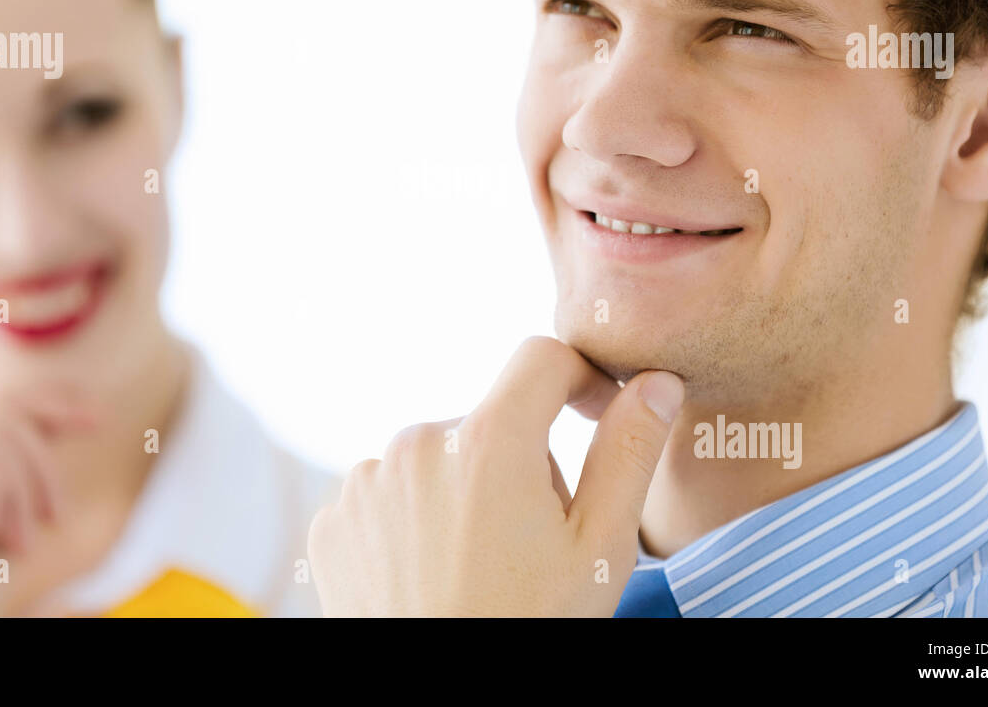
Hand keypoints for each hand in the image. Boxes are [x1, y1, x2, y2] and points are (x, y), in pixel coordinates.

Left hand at [307, 337, 683, 616]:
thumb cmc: (530, 629)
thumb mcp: (600, 549)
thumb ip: (628, 453)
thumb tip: (654, 382)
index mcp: (489, 442)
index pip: (541, 357)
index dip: (579, 378)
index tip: (595, 415)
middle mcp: (417, 445)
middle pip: (490, 420)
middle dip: (521, 461)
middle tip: (535, 541)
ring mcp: (366, 483)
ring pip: (437, 460)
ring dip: (463, 492)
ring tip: (479, 566)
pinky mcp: (333, 520)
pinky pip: (388, 494)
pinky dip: (413, 521)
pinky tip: (430, 576)